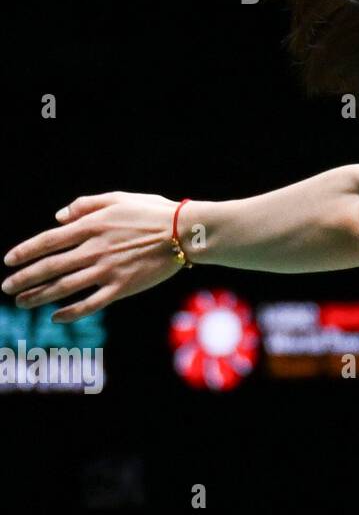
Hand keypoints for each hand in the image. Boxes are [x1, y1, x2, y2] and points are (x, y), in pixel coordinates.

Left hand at [2, 192, 187, 322]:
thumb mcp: (118, 198)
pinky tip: (56, 316)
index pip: (48, 241)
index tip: (8, 261)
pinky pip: (91, 304)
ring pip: (64, 288)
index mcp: (92, 226)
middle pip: (50, 267)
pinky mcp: (123, 288)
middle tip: (6, 287)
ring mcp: (108, 271)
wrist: (186, 232)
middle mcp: (95, 250)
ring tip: (21, 302)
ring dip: (38, 296)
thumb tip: (58, 218)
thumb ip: (85, 205)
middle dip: (24, 278)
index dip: (25, 252)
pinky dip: (71, 312)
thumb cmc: (154, 212)